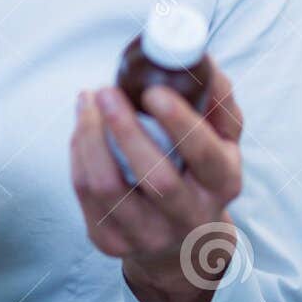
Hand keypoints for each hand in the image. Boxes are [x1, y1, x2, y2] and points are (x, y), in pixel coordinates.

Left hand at [68, 63, 245, 301]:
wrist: (182, 239)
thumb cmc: (200, 172)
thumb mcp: (222, 138)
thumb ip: (218, 99)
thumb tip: (201, 61)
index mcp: (222, 184)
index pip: (204, 155)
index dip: (179, 123)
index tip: (153, 90)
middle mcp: (188, 217)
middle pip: (156, 178)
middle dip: (126, 130)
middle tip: (106, 90)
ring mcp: (146, 234)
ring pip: (108, 186)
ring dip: (91, 136)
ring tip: (88, 101)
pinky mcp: (110, 240)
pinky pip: (85, 191)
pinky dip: (79, 151)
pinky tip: (83, 125)